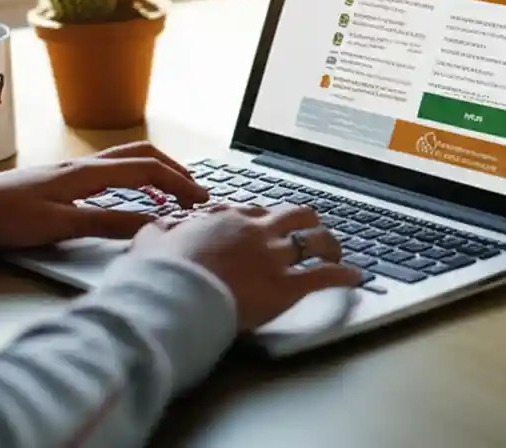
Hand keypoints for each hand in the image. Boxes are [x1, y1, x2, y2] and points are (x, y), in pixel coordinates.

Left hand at [0, 142, 209, 248]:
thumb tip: (153, 223)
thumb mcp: (60, 225)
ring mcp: (72, 170)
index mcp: (87, 173)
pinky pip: (111, 171)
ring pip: (126, 160)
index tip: (200, 202)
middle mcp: (83, 165)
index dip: (179, 184)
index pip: (147, 170)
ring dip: (155, 172)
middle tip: (195, 194)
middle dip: (174, 171)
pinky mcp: (62, 179)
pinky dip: (135, 178)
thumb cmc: (7, 218)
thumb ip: (108, 223)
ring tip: (172, 193)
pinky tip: (131, 197)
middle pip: (141, 155)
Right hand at [131, 203, 362, 329]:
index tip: (267, 225)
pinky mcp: (285, 286)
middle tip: (312, 230)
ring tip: (338, 252)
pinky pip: (323, 276)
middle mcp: (255, 231)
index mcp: (225, 219)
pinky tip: (355, 277)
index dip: (264, 218)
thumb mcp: (150, 239)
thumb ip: (160, 229)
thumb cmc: (159, 271)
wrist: (172, 295)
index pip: (254, 209)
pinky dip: (343, 276)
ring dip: (330, 244)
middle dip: (307, 222)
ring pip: (315, 239)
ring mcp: (273, 257)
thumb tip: (159, 225)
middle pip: (294, 215)